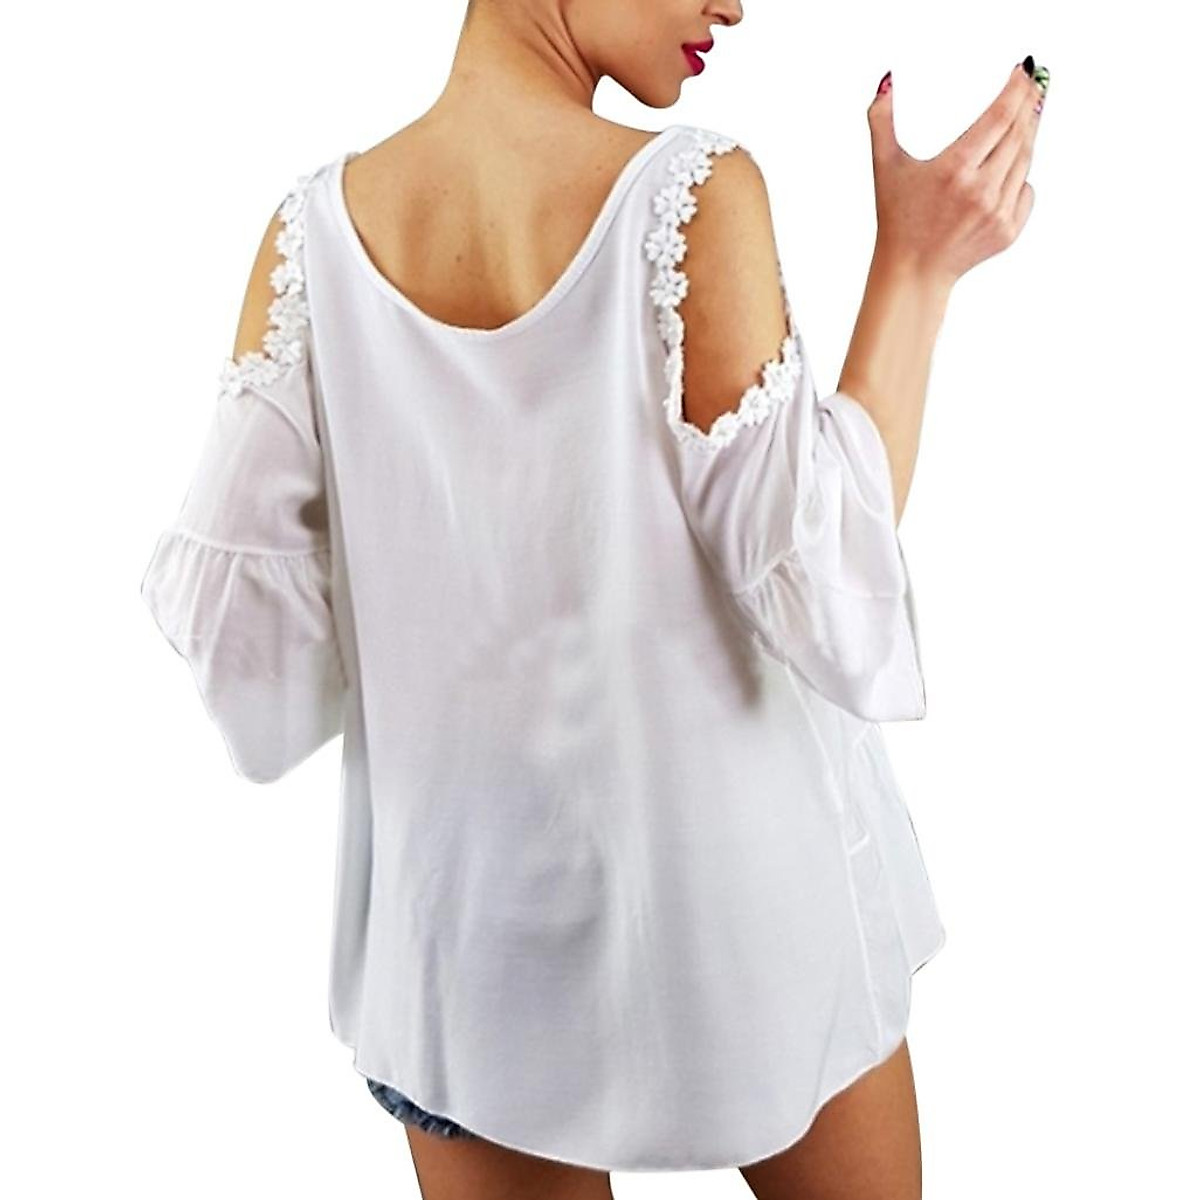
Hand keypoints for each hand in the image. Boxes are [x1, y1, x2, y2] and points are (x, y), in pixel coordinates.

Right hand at [866, 61, 1045, 286]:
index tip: (1024, 70)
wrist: (912, 271)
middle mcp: (981, 191)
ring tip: (1024, 119)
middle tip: (1031, 86)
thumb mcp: (884, 166)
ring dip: (1027, 136)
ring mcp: (998, 213)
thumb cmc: (896, 217)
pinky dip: (1021, 176)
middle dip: (1028, 106)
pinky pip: (1027, 190)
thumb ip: (881, 121)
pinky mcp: (1008, 231)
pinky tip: (1007, 169)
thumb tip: (886, 80)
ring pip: (1026, 160)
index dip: (1016, 89)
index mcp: (954, 170)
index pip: (1000, 116)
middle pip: (1019, 134)